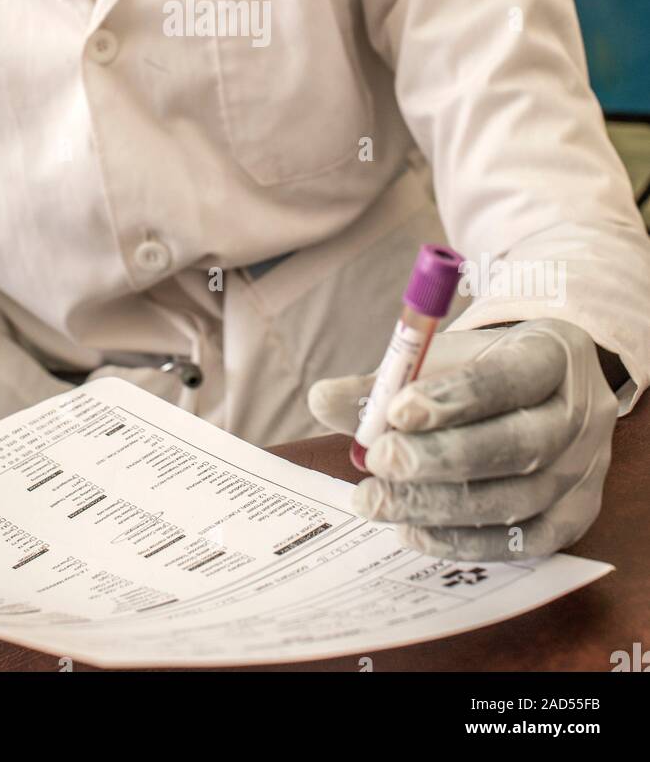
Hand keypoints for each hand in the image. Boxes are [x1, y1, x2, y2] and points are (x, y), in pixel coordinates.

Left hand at [307, 318, 618, 560]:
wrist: (547, 391)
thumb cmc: (484, 369)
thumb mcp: (443, 358)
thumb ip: (385, 382)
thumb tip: (321, 399)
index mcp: (550, 356)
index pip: (510, 378)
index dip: (455, 397)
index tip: (396, 410)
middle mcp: (577, 417)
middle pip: (519, 446)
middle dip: (443, 459)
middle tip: (380, 462)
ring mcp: (581, 474)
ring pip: (515, 501)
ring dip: (439, 506)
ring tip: (377, 501)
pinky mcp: (571, 519)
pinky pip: (520, 543)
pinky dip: (462, 542)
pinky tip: (412, 531)